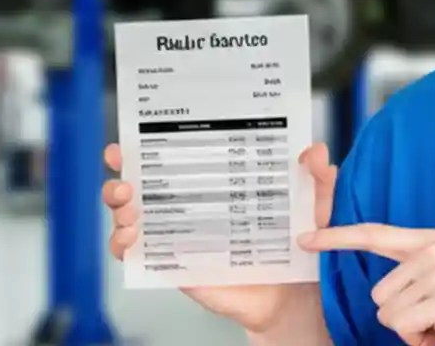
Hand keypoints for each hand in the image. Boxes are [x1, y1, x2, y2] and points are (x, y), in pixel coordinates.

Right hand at [102, 142, 337, 338]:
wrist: (294, 296)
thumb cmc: (299, 246)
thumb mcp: (314, 207)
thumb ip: (317, 178)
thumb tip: (314, 150)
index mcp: (216, 181)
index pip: (176, 156)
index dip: (147, 144)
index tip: (129, 138)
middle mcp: (190, 204)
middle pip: (140, 183)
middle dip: (121, 174)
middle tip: (125, 178)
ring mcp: (177, 235)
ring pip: (128, 216)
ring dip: (116, 209)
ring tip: (129, 207)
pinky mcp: (174, 265)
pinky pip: (136, 255)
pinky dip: (122, 245)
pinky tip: (131, 239)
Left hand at [300, 224, 434, 345]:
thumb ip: (419, 275)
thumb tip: (385, 299)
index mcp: (433, 242)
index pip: (374, 235)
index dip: (336, 237)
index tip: (304, 238)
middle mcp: (433, 250)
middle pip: (378, 294)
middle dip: (404, 318)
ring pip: (388, 314)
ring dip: (415, 332)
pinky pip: (404, 328)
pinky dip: (423, 341)